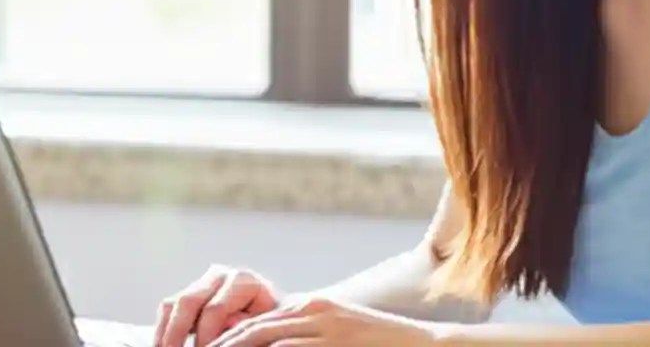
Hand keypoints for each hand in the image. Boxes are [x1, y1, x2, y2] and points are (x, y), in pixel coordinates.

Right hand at [154, 265, 283, 346]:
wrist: (272, 318)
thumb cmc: (271, 326)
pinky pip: (168, 310)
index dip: (206, 338)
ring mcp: (202, 283)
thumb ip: (246, 325)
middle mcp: (221, 276)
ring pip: (173, 304)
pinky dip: (163, 332)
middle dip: (179, 335)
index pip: (215, 309)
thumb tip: (225, 324)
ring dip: (166, 334)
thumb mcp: (266, 326)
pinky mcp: (189, 295)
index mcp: (244, 281)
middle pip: (188, 302)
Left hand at [206, 295, 441, 346]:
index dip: (227, 340)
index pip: (257, 322)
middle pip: (254, 331)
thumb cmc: (375, 343)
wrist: (422, 344)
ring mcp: (324, 328)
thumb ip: (303, 335)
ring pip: (266, 341)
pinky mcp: (335, 343)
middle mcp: (312, 312)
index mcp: (309, 306)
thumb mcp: (335, 330)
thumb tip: (270, 340)